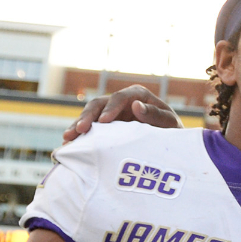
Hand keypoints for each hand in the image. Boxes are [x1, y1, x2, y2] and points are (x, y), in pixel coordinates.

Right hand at [63, 85, 182, 143]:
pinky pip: (89, 129)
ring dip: (77, 126)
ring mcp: (111, 114)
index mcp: (138, 95)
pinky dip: (79, 137)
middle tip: (79, 131)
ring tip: (68, 139)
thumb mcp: (170, 124)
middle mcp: (121, 102)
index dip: (110, 108)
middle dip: (87, 117)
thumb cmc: (172, 132)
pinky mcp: (104, 127)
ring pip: (89, 115)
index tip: (104, 122)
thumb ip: (155, 115)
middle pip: (99, 104)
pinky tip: (69, 146)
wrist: (169, 145)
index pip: (120, 97)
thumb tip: (136, 106)